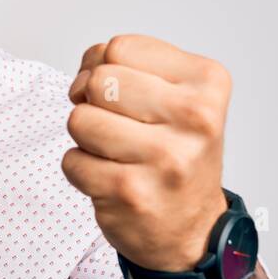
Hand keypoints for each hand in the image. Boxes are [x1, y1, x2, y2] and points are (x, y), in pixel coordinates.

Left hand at [61, 34, 231, 271]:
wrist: (193, 230)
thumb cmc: (176, 154)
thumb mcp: (178, 96)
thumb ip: (130, 67)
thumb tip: (86, 69)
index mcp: (207, 83)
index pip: (119, 48)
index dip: (103, 67)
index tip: (121, 94)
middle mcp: (194, 118)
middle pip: (98, 81)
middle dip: (91, 101)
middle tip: (114, 124)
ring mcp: (164, 157)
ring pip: (79, 119)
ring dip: (85, 138)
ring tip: (117, 153)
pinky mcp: (131, 191)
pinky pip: (71, 160)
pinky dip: (81, 169)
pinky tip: (112, 179)